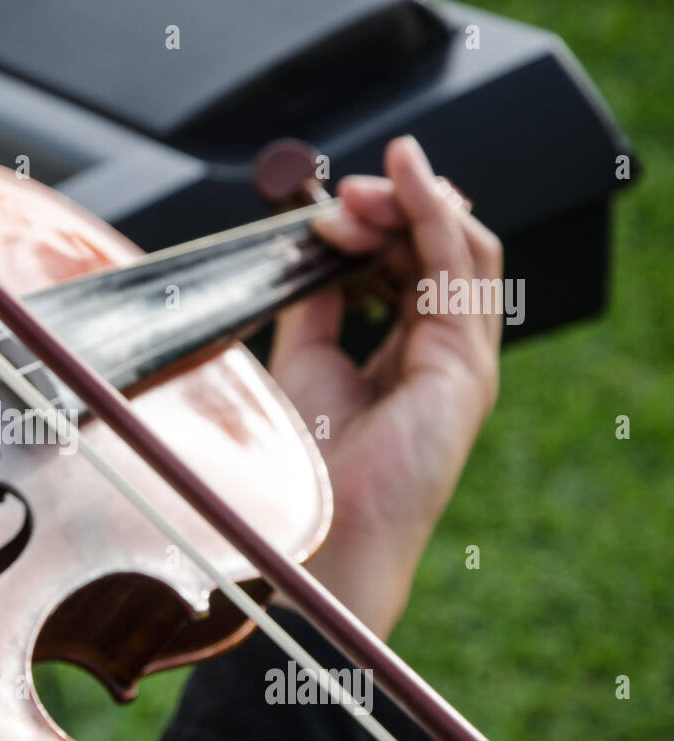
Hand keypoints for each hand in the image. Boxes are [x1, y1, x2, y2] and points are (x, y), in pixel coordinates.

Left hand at [269, 136, 503, 637]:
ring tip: (368, 180)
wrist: (318, 530)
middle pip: (441, 250)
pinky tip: (403, 179)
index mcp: (412, 352)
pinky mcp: (465, 365)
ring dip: (413, 201)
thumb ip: (317, 298)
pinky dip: (431, 213)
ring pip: (462, 248)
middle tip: (344, 190)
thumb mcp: (304, 356)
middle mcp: (447, 353)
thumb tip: (310, 240)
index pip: (413, 264)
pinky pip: (457, 268)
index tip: (325, 207)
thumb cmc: (310, 462)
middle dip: (392, 206)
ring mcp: (464, 359)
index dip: (377, 223)